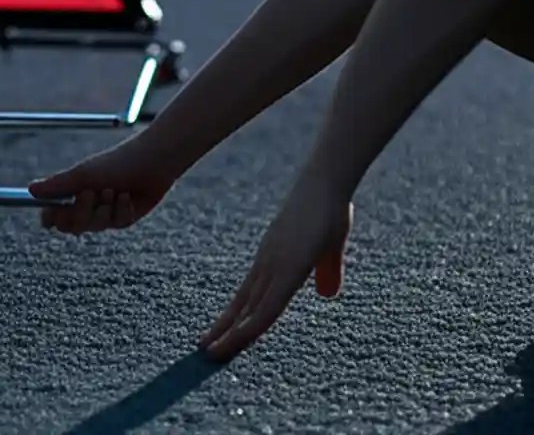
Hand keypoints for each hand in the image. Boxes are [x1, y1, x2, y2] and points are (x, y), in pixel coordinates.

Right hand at [28, 133, 180, 235]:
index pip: (53, 214)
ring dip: (105, 209)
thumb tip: (30, 189)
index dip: (50, 217)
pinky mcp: (123, 218)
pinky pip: (116, 224)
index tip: (52, 213)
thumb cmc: (117, 162)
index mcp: (73, 191)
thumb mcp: (85, 174)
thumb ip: (58, 185)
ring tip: (116, 190)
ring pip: (95, 226)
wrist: (152, 162)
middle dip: (82, 211)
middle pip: (71, 226)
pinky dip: (122, 210)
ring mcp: (105, 213)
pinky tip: (129, 197)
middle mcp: (87, 204)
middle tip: (91, 193)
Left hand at [199, 190, 352, 361]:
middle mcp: (268, 265)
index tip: (220, 335)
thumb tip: (328, 294)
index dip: (235, 318)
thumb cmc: (329, 209)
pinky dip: (254, 323)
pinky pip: (270, 303)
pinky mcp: (288, 267)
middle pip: (243, 305)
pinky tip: (241, 336)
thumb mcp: (330, 248)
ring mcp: (275, 265)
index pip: (249, 296)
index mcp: (274, 261)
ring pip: (250, 309)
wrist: (327, 181)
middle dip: (224, 330)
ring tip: (210, 352)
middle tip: (203, 351)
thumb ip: (328, 271)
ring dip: (232, 333)